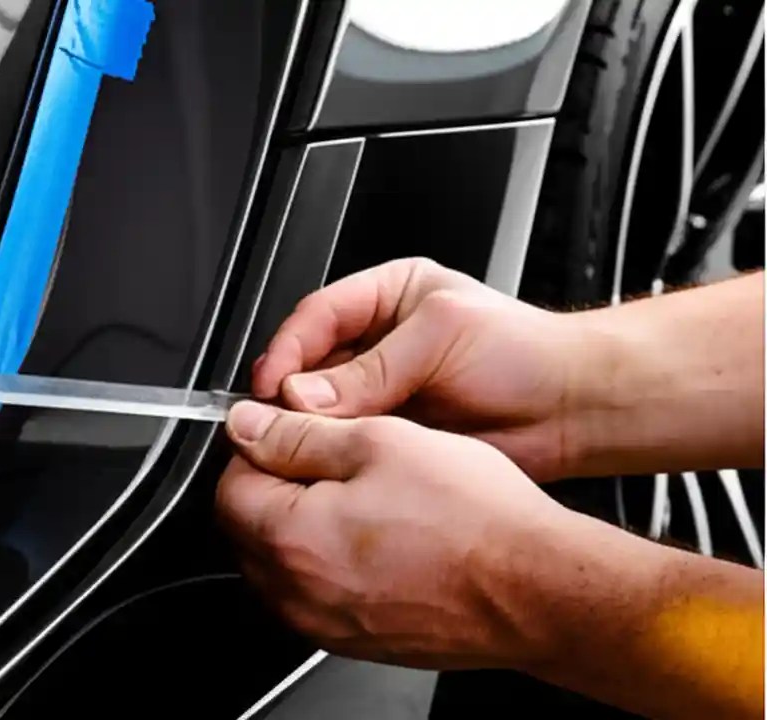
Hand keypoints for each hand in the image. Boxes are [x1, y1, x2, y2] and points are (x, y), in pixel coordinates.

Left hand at [216, 401, 574, 668]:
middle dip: (278, 486)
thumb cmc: (472, 518)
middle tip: (336, 459)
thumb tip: (248, 426)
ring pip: (284, 561)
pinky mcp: (355, 639)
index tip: (292, 431)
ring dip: (306, 524)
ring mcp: (324, 623)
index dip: (259, 446)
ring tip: (369, 496)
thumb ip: (297, 435)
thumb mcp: (377, 441)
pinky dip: (334, 562)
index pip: (230, 483)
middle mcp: (295, 592)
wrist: (534, 589)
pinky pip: (319, 592)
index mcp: (287, 537)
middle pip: (250, 526)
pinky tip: (384, 537)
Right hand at [253, 257, 584, 479]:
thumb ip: (371, 369)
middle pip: (311, 362)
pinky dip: (335, 448)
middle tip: (280, 416)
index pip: (318, 316)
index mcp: (387, 296)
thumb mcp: (441, 339)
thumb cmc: (527, 354)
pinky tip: (333, 454)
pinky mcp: (393, 432)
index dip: (289, 348)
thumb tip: (307, 393)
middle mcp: (378, 341)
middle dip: (294, 390)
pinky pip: (349, 439)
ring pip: (324, 405)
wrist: (573, 409)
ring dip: (311, 423)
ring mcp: (384, 389)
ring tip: (304, 437)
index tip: (274, 380)